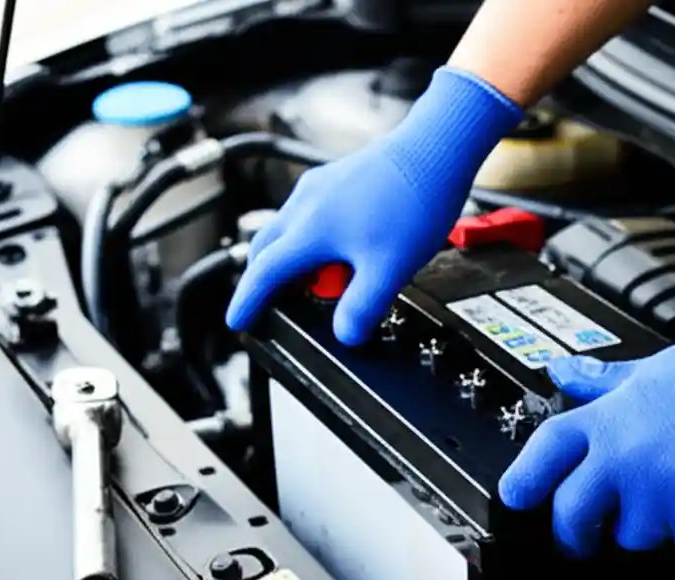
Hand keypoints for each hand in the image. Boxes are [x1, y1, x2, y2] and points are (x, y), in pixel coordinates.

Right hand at [226, 67, 523, 343]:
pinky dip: (313, 238)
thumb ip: (363, 308)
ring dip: (294, 258)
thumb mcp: (390, 270)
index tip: (238, 321)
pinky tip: (346, 248)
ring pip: (288, 229)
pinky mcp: (337, 177)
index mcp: (310, 230)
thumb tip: (346, 334)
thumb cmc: (414, 201)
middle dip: (265, 280)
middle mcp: (306, 204)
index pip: (264, 274)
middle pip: (267, 249)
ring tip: (325, 280)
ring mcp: (319, 186)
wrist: (436, 149)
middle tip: (275, 304)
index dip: (247, 302)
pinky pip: (310, 214)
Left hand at [498, 260, 674, 556]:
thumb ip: (604, 382)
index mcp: (610, 416)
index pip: (544, 453)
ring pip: (633, 537)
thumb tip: (564, 374)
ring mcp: (663, 488)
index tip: (515, 498)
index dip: (521, 481)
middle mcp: (627, 455)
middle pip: (572, 515)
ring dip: (650, 525)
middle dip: (573, 532)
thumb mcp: (653, 368)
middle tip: (583, 534)